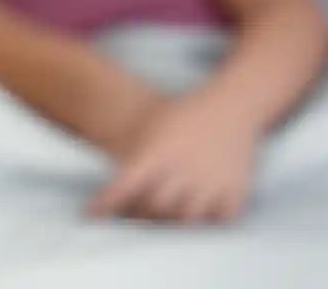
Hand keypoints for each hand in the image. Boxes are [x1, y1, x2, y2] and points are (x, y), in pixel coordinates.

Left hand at [90, 91, 258, 223]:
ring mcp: (212, 182)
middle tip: (130, 214)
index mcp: (158, 152)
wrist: (232, 105)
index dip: (106, 202)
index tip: (91, 214)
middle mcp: (184, 169)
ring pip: (185, 219)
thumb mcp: (150, 127)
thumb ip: (126, 152)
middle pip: (153, 207)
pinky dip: (204, 223)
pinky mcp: (236, 192)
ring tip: (162, 216)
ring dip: (170, 221)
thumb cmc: (182, 116)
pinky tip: (195, 217)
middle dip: (138, 213)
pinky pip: (217, 221)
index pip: (125, 185)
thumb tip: (96, 171)